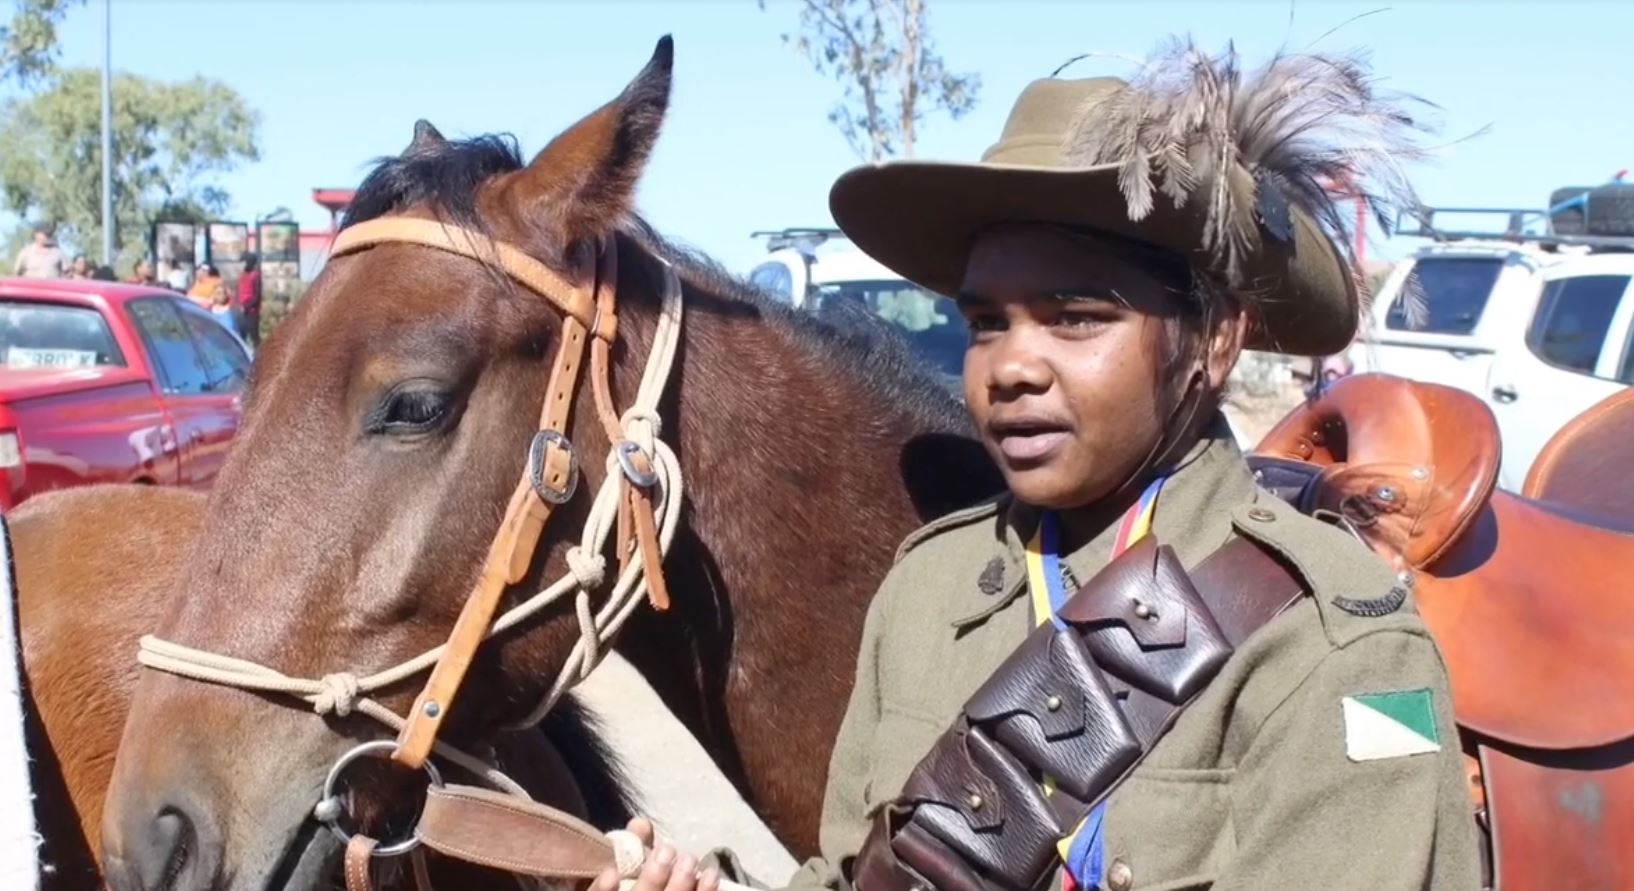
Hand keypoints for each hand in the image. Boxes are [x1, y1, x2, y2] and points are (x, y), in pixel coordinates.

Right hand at [589, 818, 721, 890]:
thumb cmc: (639, 881)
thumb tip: (641, 823)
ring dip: (680, 885)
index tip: (611, 874)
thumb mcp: (628, 867)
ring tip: (689, 860)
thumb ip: (631, 846)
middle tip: (667, 851)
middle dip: (653, 879)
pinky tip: (710, 876)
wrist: (665, 888)